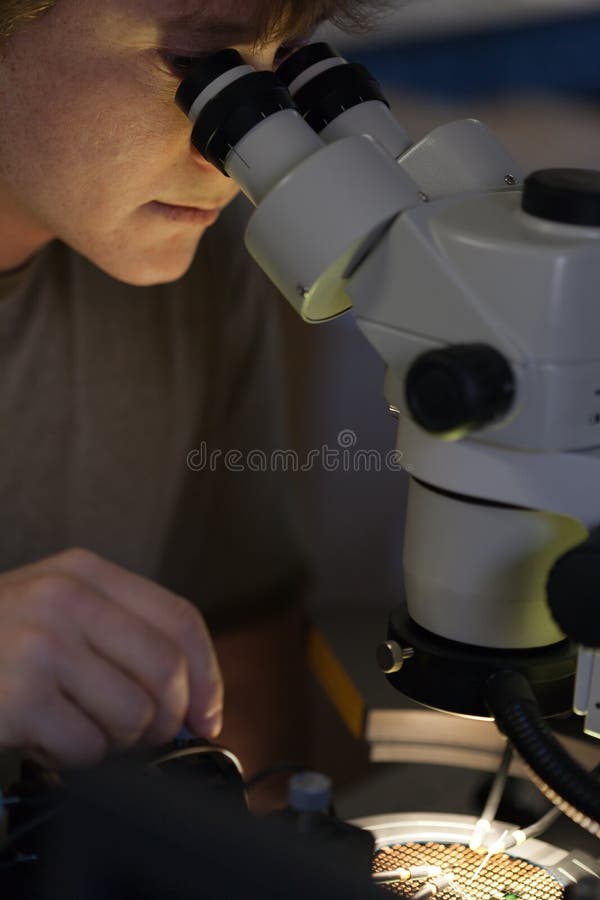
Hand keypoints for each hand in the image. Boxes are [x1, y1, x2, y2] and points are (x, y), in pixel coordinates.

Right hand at [0, 548, 222, 768]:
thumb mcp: (57, 609)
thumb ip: (120, 634)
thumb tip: (194, 702)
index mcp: (84, 572)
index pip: (179, 619)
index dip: (208, 674)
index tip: (209, 714)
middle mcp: (67, 598)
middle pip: (168, 670)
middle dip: (167, 718)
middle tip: (142, 734)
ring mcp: (41, 644)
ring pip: (134, 715)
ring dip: (118, 743)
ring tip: (83, 730)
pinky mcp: (18, 696)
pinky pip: (88, 748)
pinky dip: (79, 760)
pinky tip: (50, 740)